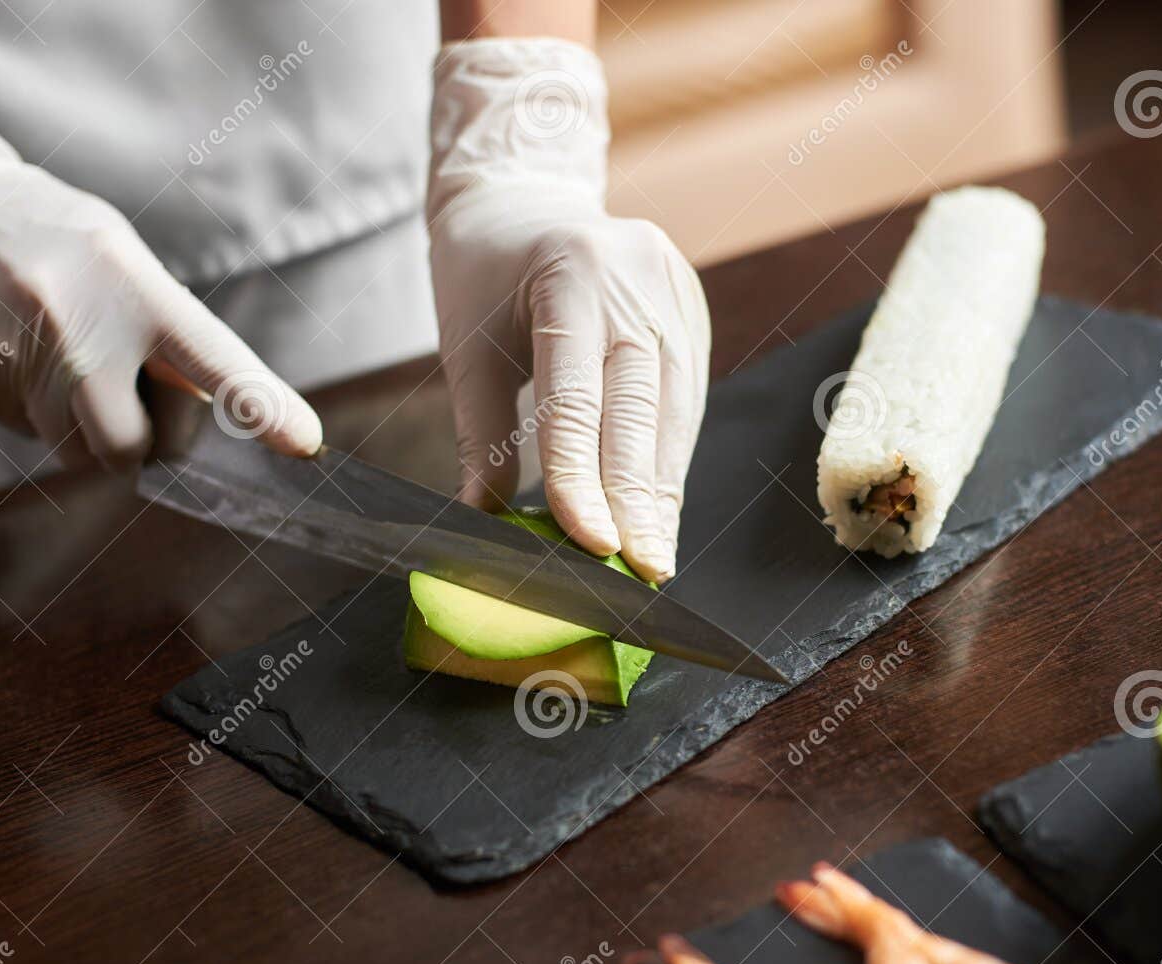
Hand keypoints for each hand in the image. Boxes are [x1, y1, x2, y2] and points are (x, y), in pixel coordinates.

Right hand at [0, 70, 320, 470]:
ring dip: (90, 429)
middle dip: (144, 443)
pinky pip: (37, 436)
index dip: (260, 405)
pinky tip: (30, 359)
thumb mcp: (123, 258)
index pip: (213, 359)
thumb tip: (217, 403)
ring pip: (81, 453)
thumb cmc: (52, 240)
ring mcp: (26, 364)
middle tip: (137, 398)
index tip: (304, 442)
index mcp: (134, 288)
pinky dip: (47, 413)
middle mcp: (81, 329)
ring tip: (71, 362)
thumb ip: (171, 327)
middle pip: (131, 448)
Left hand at [426, 38, 708, 582]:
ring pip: (674, 410)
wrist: (524, 196)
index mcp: (571, 277)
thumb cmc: (484, 274)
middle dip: (641, 498)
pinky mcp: (692, 310)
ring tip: (655, 555)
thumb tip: (482, 517)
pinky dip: (668, 456)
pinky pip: (684, 398)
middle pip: (641, 409)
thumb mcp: (469, 346)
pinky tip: (660, 506)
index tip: (591, 545)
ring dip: (664, 489)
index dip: (584, 477)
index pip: (579, 398)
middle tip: (642, 570)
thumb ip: (482, 433)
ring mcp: (675, 293)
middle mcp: (637, 281)